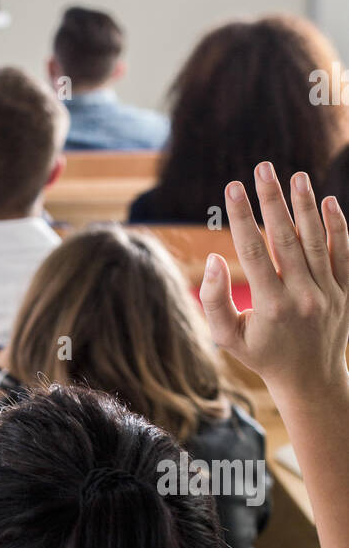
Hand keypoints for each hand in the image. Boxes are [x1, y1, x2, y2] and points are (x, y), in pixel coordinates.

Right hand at [199, 162, 348, 401]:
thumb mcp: (228, 336)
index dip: (241, 216)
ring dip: (306, 206)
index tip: (232, 187)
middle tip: (262, 168)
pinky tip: (328, 201)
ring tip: (297, 176)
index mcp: (271, 306)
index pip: (253, 251)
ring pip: (316, 241)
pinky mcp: (347, 292)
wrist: (311, 379)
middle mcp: (303, 297)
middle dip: (272, 200)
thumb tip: (212, 260)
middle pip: (285, 238)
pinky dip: (338, 227)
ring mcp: (329, 294)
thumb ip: (214, 299)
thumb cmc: (262, 354)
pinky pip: (344, 253)